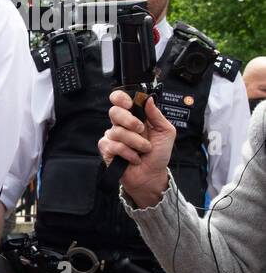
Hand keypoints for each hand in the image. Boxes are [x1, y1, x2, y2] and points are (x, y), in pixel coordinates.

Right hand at [98, 90, 175, 207]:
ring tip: (144, 150)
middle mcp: (121, 125)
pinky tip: (134, 158)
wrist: (152, 174)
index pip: (119, 100)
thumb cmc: (158, 154)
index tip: (130, 104)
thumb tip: (149, 100)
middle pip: (114, 112)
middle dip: (130, 121)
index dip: (121, 98)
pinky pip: (115, 145)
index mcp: (133, 117)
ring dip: (136, 142)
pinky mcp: (106, 149)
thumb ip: (157, 115)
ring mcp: (112, 137)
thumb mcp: (165, 132)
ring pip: (118, 131)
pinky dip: (129, 153)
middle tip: (141, 130)